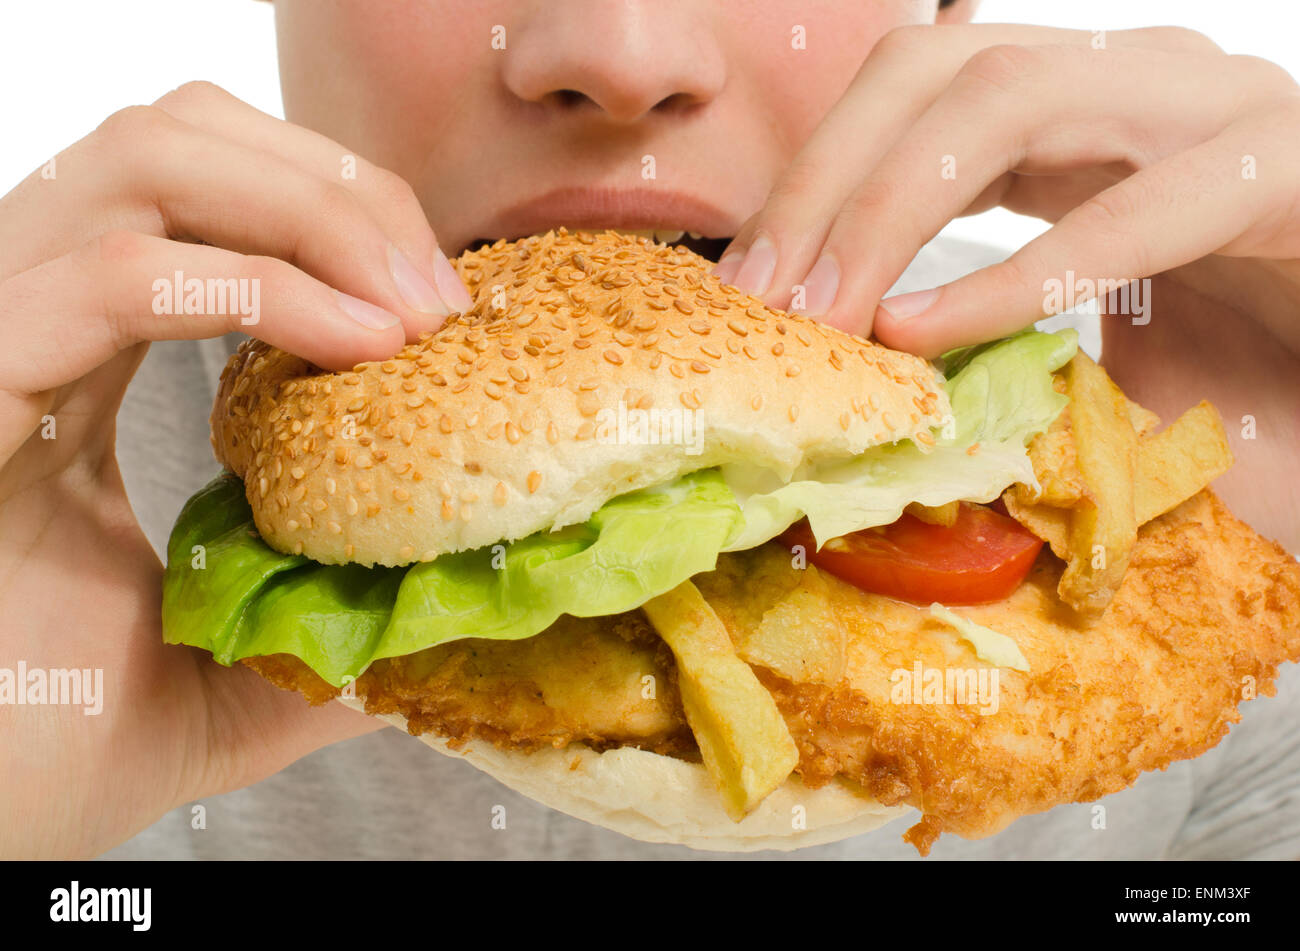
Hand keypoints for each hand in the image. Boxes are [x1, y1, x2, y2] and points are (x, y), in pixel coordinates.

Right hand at [0, 81, 472, 856]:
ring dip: (309, 214)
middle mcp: (31, 325)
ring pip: (143, 162)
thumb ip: (325, 620)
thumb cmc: (48, 751)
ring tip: (407, 312)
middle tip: (435, 290)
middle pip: (182, 137)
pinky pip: (102, 276)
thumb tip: (446, 611)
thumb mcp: (228, 671)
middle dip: (336, 187)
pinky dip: (247, 287)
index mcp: (80, 365)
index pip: (207, 197)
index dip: (338, 210)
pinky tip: (348, 343)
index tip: (442, 296)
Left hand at [715, 24, 1299, 550]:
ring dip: (893, 209)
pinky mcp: (1284, 172)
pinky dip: (1021, 274)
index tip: (745, 282)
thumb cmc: (1227, 317)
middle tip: (761, 298)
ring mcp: (1206, 107)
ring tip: (827, 315)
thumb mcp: (1071, 297)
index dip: (812, 173)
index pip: (907, 87)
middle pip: (936, 72)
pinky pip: (1139, 210)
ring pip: (1017, 99)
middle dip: (828, 182)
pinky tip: (928, 330)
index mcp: (1065, 103)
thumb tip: (846, 349)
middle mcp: (1124, 79)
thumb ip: (975, 302)